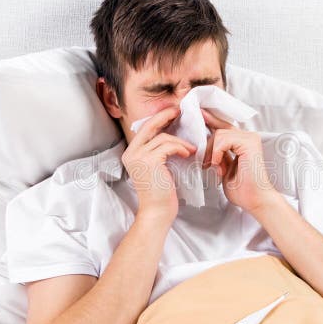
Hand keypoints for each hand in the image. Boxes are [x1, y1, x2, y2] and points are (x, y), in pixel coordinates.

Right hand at [121, 106, 195, 223]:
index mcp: (131, 154)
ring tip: (192, 149)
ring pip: (162, 137)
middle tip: (179, 111)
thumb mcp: (157, 168)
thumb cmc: (161, 194)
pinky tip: (188, 154)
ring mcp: (139, 156)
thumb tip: (171, 134)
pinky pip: (168, 145)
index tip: (172, 113)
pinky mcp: (150, 161)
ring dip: (180, 141)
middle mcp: (131, 153)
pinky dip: (181, 148)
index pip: (144, 129)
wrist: (157, 212)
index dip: (158, 119)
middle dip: (165, 116)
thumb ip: (158, 152)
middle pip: (149, 126)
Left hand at [201, 108, 278, 212]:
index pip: (224, 127)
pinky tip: (218, 164)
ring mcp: (250, 139)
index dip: (211, 120)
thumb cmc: (242, 189)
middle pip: (219, 129)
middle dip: (207, 146)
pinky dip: (217, 153)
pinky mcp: (249, 143)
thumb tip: (206, 144)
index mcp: (244, 142)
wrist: (254, 200)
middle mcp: (248, 137)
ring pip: (219, 134)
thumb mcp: (224, 167)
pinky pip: (223, 140)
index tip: (199, 114)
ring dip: (211, 152)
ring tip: (213, 167)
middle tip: (205, 164)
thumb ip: (218, 154)